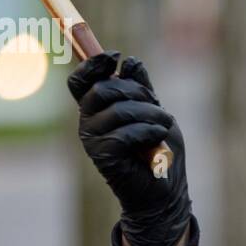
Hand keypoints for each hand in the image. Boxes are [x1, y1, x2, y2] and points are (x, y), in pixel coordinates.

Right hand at [68, 51, 190, 245]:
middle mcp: (88, 123)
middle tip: (157, 105)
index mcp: (96, 110)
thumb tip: (130, 62)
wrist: (165, 189)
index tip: (115, 56)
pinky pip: (124, 133)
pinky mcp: (103, 157)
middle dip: (135, 92)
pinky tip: (159, 137)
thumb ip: (140, 88)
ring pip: (117, 110)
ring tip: (165, 124)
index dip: (92, 64)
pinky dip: (148, 131)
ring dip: (149, 113)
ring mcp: (93, 141)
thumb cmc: (159, 150)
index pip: (80, 81)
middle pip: (101, 90)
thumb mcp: (153, 111)